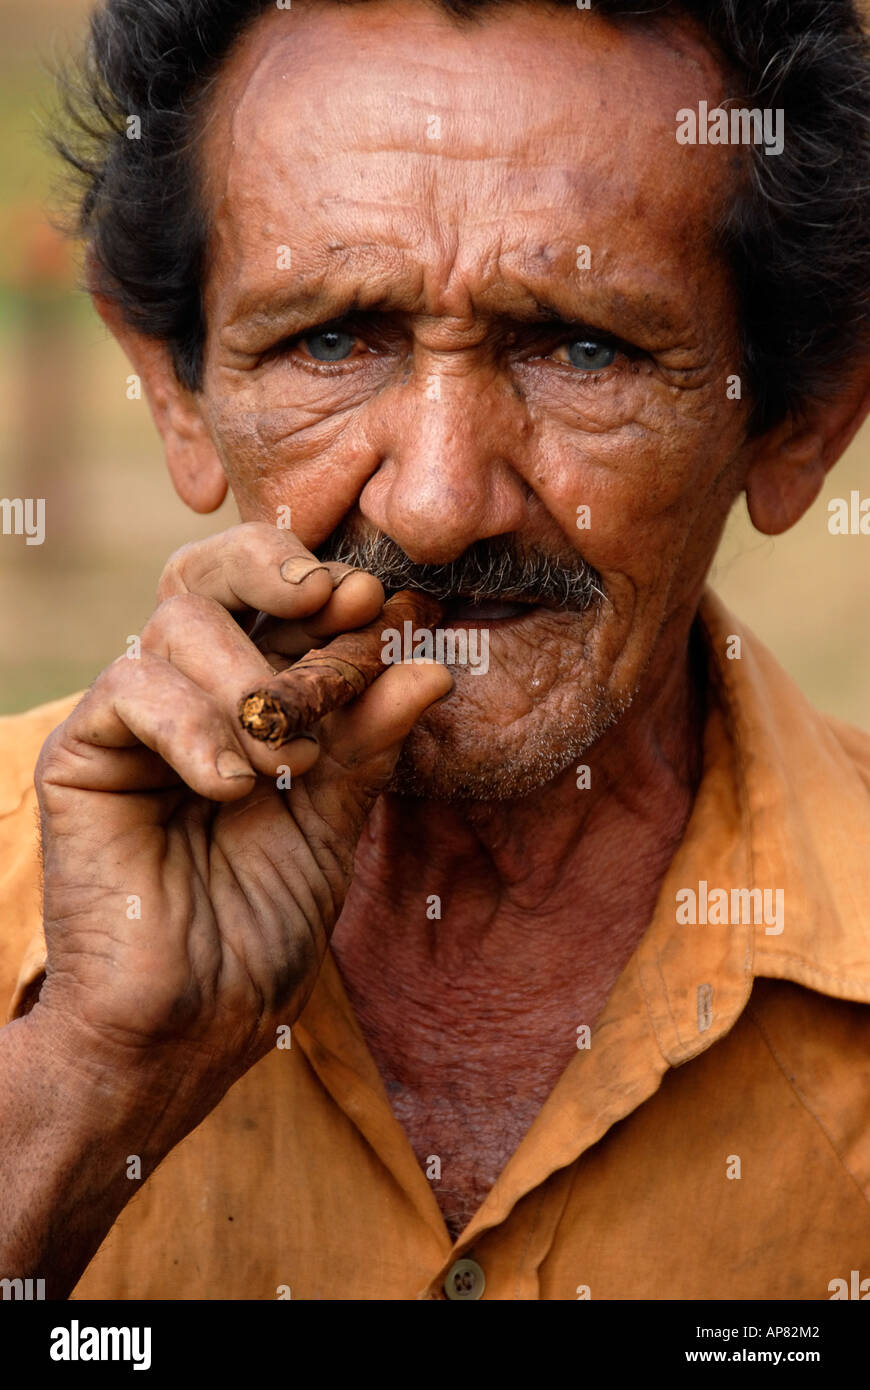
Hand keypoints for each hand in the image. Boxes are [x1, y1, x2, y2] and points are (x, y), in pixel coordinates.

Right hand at [31, 522, 451, 1123]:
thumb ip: (371, 741)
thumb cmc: (260, 927)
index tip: (384, 603)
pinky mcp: (81, 756)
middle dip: (274, 569)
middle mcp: (185, 697)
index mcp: (245, 703)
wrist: (189, 1021)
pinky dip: (194, 728)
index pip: (274, 606)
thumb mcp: (335, 821)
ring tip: (291, 760)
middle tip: (334, 600)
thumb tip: (428, 663)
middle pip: (207, 575)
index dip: (329, 590)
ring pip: (177, 621)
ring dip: (254, 679)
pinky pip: (132, 689)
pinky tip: (231, 790)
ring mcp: (132, 723)